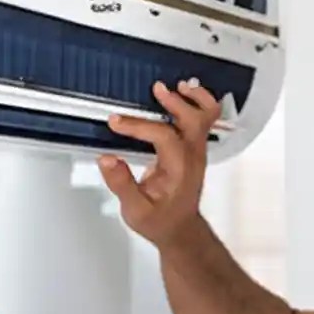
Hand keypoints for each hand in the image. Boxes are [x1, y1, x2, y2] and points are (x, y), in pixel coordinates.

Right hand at [98, 79, 219, 248]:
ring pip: (206, 117)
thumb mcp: (135, 210)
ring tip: (176, 85)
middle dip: (175, 102)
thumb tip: (107, 159)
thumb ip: (121, 184)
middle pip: (194, 120)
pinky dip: (198, 103)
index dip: (139, 126)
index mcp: (179, 170)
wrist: (180, 229)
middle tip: (155, 90)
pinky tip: (185, 93)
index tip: (116, 122)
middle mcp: (192, 157)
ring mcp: (197, 151)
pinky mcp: (195, 148)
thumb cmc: (160, 220)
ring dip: (193, 98)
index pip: (164, 137)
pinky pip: (205, 120)